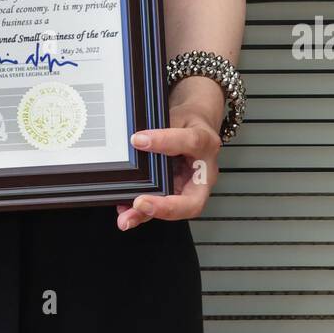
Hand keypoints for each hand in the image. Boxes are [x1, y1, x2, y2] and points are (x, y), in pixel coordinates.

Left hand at [117, 101, 221, 230]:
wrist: (199, 127)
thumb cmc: (191, 122)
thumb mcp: (178, 114)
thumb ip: (161, 127)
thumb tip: (136, 141)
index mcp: (206, 145)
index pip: (190, 143)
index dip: (165, 142)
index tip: (138, 140)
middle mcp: (203, 174)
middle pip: (192, 201)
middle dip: (165, 207)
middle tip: (140, 203)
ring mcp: (191, 188)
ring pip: (176, 210)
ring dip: (149, 214)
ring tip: (127, 217)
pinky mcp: (177, 194)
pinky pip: (162, 207)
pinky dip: (143, 212)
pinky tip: (127, 212)